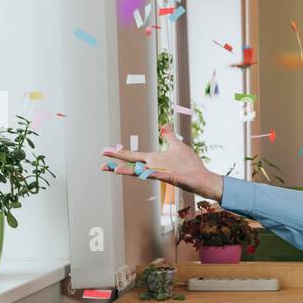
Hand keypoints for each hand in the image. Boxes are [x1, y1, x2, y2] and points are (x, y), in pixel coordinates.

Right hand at [100, 125, 223, 200]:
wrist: (202, 177)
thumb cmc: (190, 164)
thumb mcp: (177, 146)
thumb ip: (169, 136)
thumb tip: (164, 124)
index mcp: (154, 159)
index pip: (134, 157)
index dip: (120, 154)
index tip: (106, 152)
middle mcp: (154, 166)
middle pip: (132, 164)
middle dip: (117, 163)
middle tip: (101, 164)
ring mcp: (161, 172)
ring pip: (141, 171)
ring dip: (127, 171)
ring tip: (113, 169)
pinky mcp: (170, 176)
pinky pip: (156, 174)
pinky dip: (147, 173)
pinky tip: (138, 172)